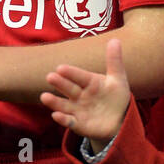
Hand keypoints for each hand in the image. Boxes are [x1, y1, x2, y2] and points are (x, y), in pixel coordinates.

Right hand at [41, 37, 130, 153]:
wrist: (120, 118)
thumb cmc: (116, 96)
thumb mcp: (117, 78)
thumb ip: (114, 61)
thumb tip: (115, 39)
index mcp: (90, 82)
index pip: (79, 76)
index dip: (71, 73)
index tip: (60, 68)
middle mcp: (81, 95)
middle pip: (69, 88)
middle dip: (60, 83)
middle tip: (50, 76)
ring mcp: (78, 110)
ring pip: (64, 105)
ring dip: (54, 102)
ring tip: (44, 97)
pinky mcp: (79, 124)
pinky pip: (70, 122)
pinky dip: (63, 119)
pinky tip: (55, 115)